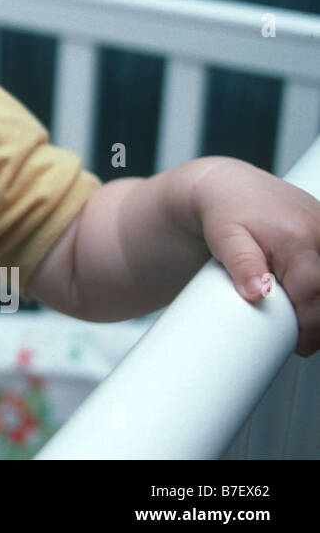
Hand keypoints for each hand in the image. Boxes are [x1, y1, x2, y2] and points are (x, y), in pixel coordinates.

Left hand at [193, 158, 319, 355]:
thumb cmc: (223, 212)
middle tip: (300, 338)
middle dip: (318, 322)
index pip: (313, 297)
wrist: (227, 186)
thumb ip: (242, 265)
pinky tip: (313, 299)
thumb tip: (257, 294)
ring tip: (305, 320)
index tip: (298, 346)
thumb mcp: (225, 239)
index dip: (308, 327)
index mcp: (298, 238)